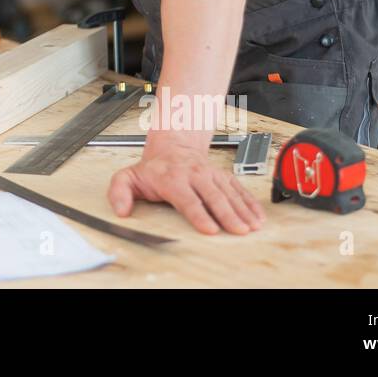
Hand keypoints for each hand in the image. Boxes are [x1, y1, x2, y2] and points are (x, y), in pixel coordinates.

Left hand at [107, 132, 264, 234]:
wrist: (172, 146)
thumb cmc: (152, 169)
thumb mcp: (128, 177)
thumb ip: (119, 192)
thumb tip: (121, 211)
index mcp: (172, 178)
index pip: (187, 198)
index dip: (199, 214)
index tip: (210, 229)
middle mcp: (194, 174)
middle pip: (213, 196)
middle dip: (227, 214)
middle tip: (238, 230)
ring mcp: (211, 174)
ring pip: (229, 192)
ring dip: (242, 210)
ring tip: (252, 227)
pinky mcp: (223, 176)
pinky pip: (239, 189)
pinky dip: (250, 203)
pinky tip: (258, 217)